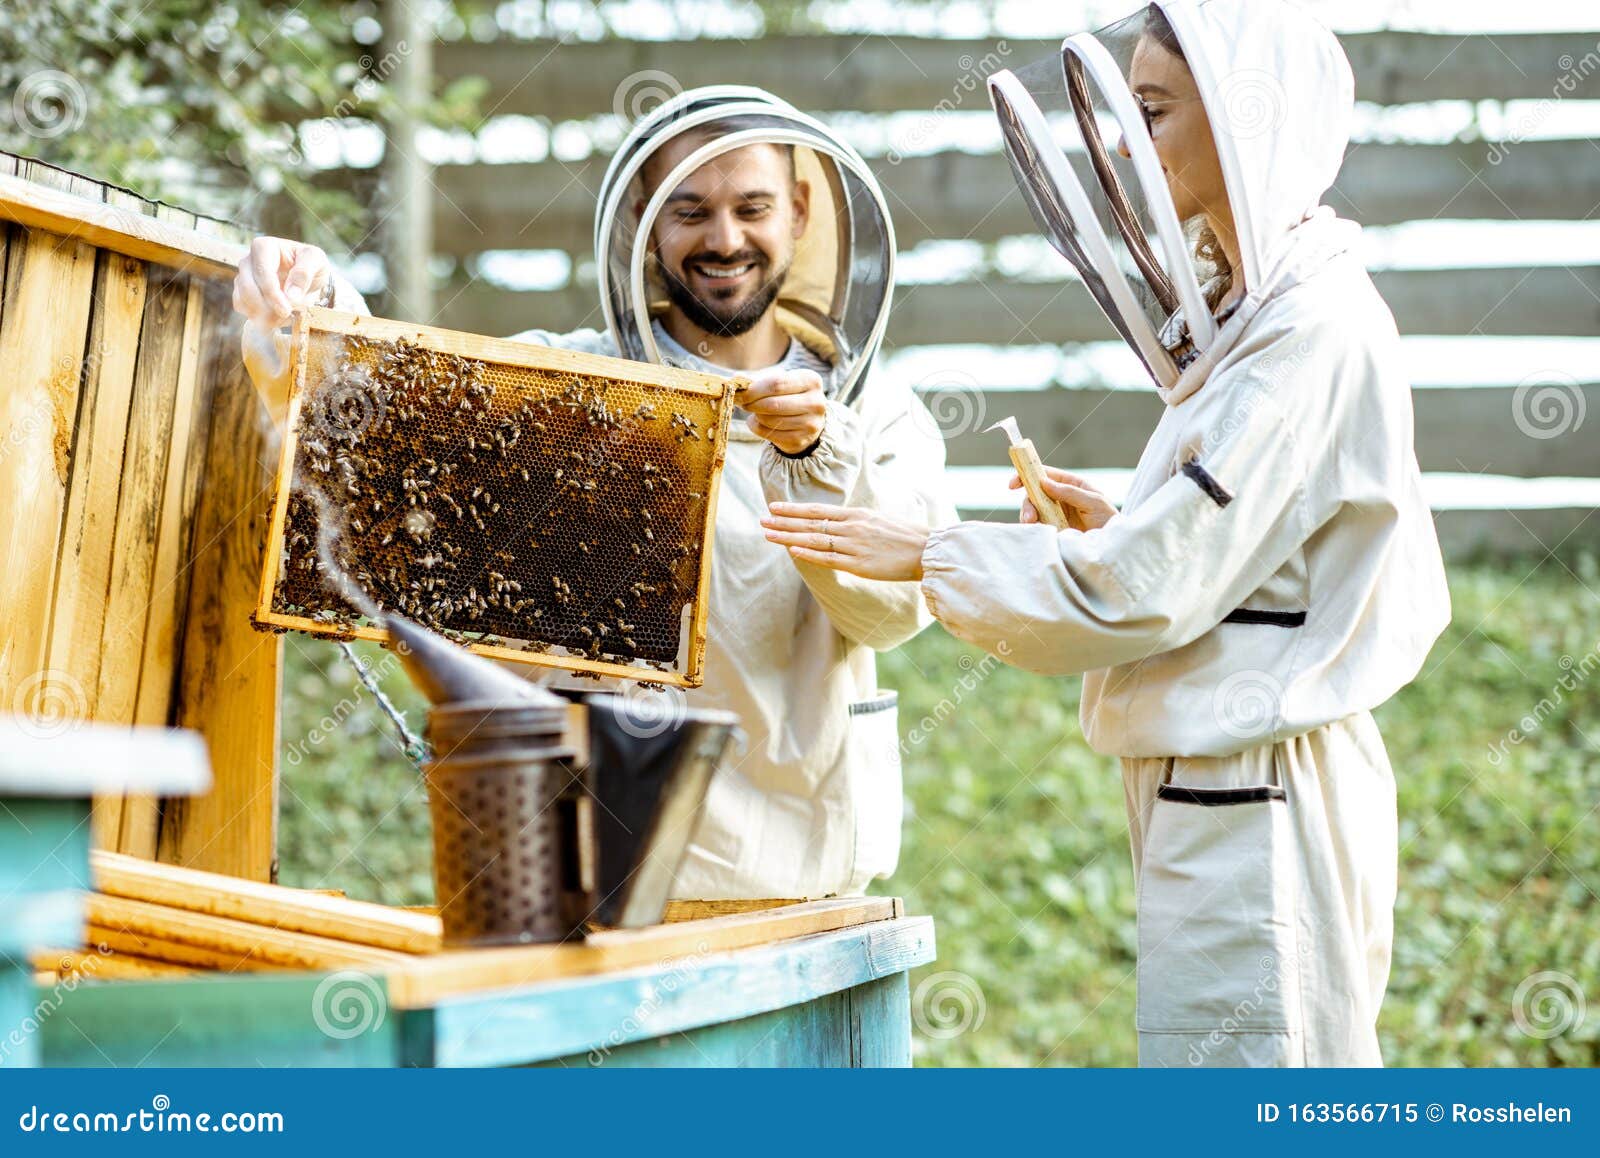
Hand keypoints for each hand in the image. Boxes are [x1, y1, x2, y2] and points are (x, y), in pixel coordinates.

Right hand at [232, 236, 330, 328]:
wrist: (307, 276)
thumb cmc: (310, 264)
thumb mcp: (316, 261)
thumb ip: (304, 274)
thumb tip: (290, 296)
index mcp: (264, 247)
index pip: (262, 272)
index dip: (272, 294)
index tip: (286, 310)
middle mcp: (248, 260)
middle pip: (248, 288)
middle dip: (267, 308)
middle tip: (287, 317)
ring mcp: (242, 277)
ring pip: (242, 300)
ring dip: (263, 315)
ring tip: (286, 317)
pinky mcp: (242, 292)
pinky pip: (242, 308)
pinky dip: (259, 318)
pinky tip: (277, 318)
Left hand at [737, 369, 826, 454]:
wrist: (808, 421)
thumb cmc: (789, 396)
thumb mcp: (782, 382)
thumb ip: (759, 380)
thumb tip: (735, 379)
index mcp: (811, 380)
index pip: (776, 383)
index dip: (754, 389)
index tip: (741, 392)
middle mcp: (815, 402)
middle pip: (773, 403)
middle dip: (752, 404)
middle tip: (742, 403)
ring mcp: (810, 423)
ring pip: (770, 420)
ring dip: (755, 416)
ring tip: (754, 411)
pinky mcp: (800, 440)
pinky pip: (769, 434)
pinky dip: (757, 428)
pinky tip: (759, 422)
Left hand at [761, 503, 928, 580]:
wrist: (926, 550)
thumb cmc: (905, 537)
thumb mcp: (878, 520)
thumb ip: (856, 522)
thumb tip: (837, 523)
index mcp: (857, 515)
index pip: (818, 511)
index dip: (794, 509)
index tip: (774, 508)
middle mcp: (852, 527)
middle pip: (811, 524)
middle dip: (784, 522)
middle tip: (762, 521)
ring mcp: (855, 546)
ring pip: (815, 540)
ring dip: (789, 536)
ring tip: (768, 534)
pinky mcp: (860, 565)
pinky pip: (829, 558)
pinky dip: (809, 554)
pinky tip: (792, 550)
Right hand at [1013, 466, 1116, 529]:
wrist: (1111, 547)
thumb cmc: (1108, 520)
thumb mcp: (1094, 502)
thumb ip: (1070, 492)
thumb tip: (1044, 483)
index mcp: (1071, 485)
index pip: (1046, 475)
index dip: (1028, 475)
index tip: (1014, 483)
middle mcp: (1060, 498)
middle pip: (1035, 494)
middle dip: (1027, 503)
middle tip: (1029, 517)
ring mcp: (1056, 514)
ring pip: (1033, 510)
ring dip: (1028, 516)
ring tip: (1034, 525)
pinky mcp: (1053, 529)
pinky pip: (1037, 525)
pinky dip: (1033, 528)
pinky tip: (1038, 532)